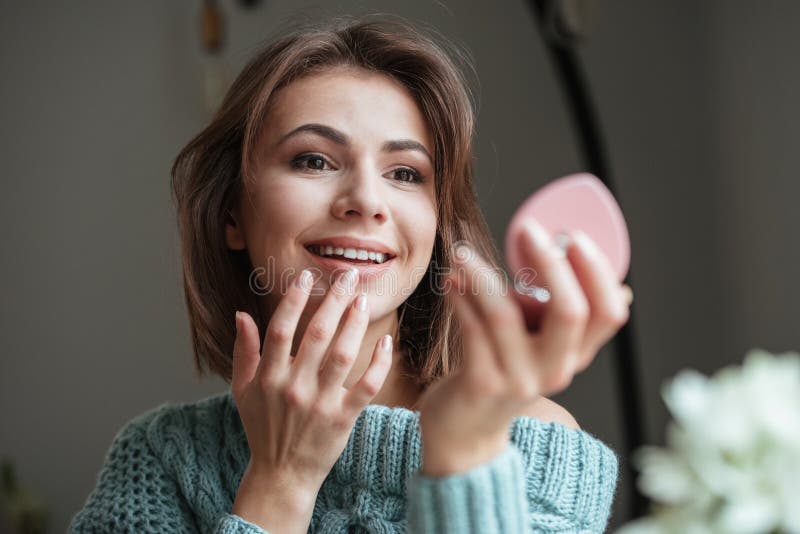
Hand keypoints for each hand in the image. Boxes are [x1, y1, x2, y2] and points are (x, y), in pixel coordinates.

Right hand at [230, 267, 392, 529]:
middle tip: (348, 276)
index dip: (293, 299)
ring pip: (342, 354)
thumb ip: (243, 351)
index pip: (281, 328)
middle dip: (333, 300)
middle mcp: (293, 387)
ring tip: (362, 300)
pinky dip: (378, 362)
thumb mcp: (242, 390)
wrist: (282, 474)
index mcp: (268, 377)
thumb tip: (242, 314)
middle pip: (317, 334)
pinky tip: (385, 341)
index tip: (306, 276)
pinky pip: (366, 385)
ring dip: (354, 324)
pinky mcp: (343, 418)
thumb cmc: (262, 428)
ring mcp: (320, 403)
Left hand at [416, 220, 630, 475]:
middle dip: (550, 264)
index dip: (597, 273)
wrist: (464, 432)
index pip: (609, 314)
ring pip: (505, 315)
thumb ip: (565, 319)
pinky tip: (451, 281)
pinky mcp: (482, 383)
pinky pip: (471, 329)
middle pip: (570, 312)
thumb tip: (620, 287)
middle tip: (529, 230)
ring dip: (482, 275)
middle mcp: (555, 370)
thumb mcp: (542, 349)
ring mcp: (519, 379)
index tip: (572, 237)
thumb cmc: (501, 373)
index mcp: (574, 355)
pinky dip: (460, 298)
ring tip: (464, 253)